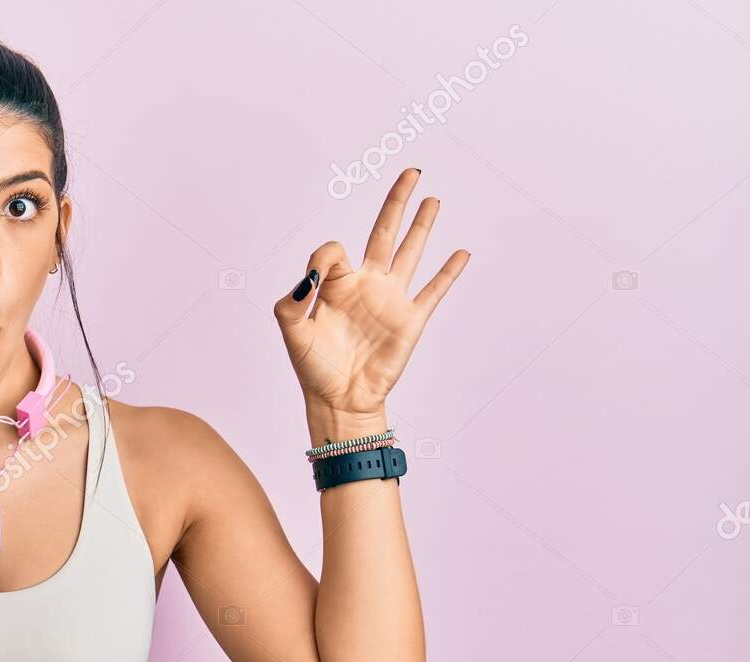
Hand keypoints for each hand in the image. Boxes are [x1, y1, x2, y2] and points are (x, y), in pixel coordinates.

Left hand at [273, 168, 468, 415]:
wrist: (340, 398)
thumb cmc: (313, 365)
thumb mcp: (292, 330)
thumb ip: (293, 300)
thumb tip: (311, 277)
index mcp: (336, 283)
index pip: (334, 250)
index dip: (325, 256)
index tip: (316, 280)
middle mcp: (366, 284)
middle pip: (383, 232)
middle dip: (395, 202)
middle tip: (410, 171)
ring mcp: (391, 299)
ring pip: (410, 252)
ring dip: (422, 225)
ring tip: (432, 198)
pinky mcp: (411, 319)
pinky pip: (433, 290)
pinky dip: (448, 272)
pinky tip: (461, 252)